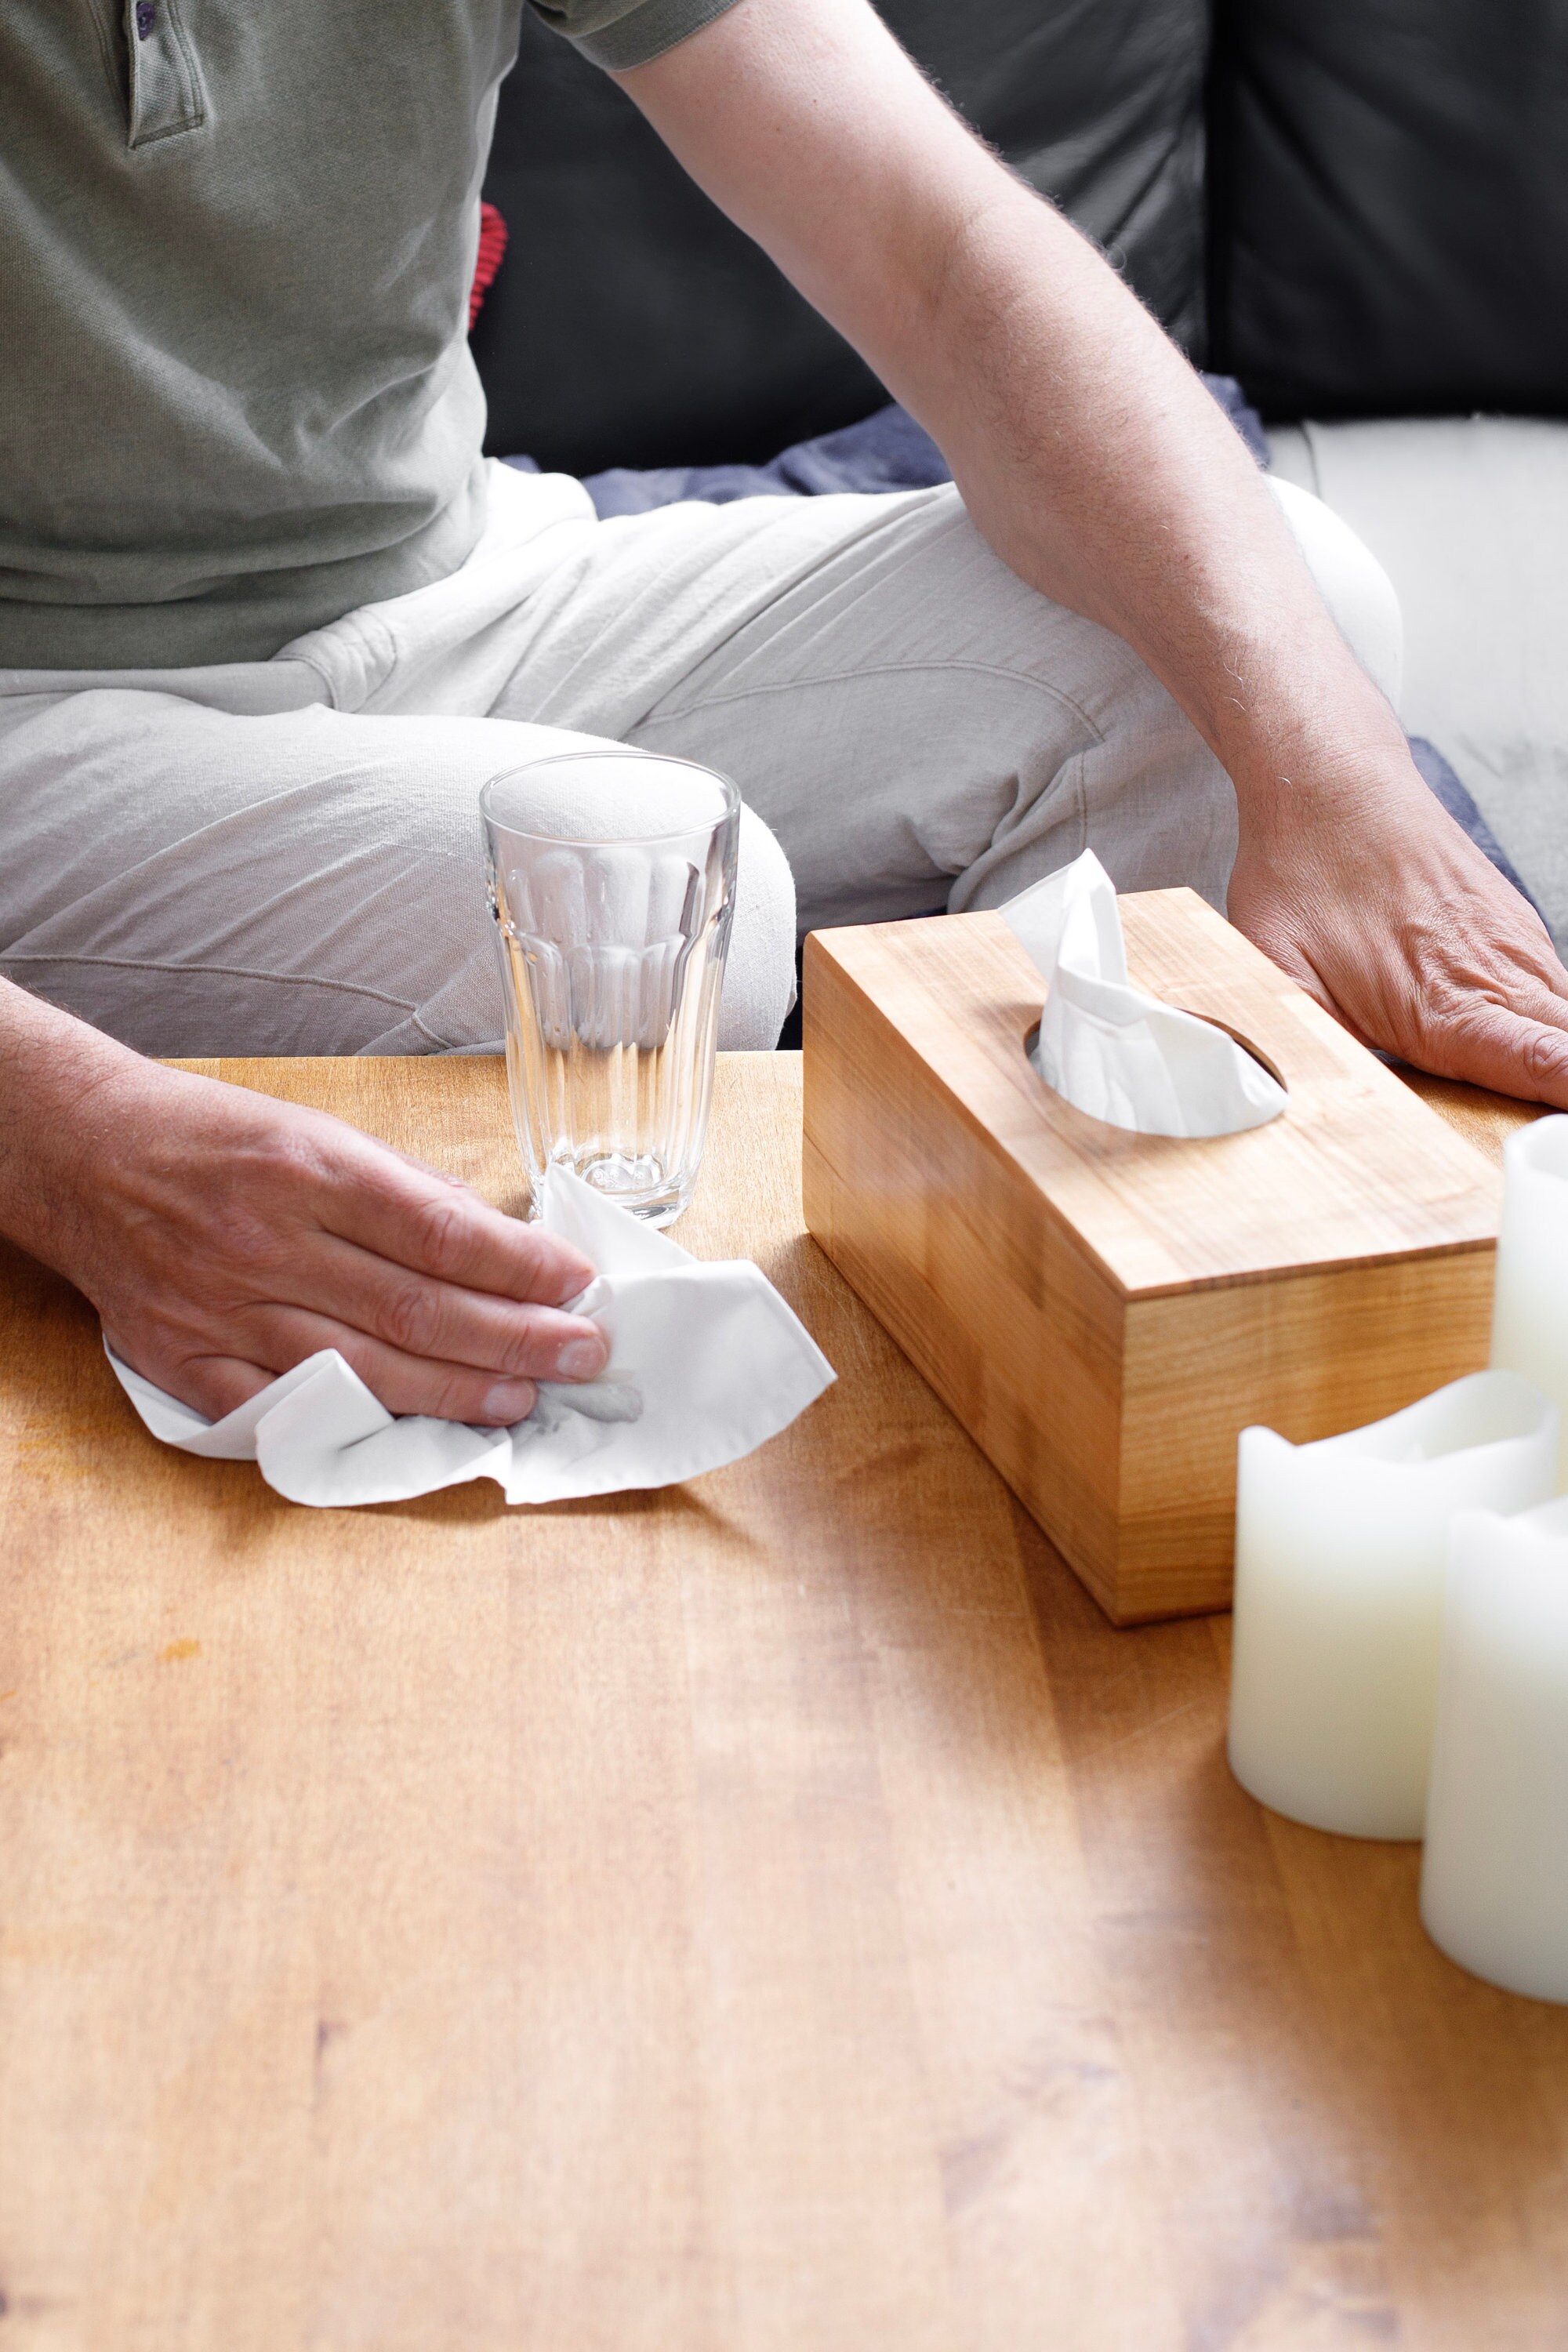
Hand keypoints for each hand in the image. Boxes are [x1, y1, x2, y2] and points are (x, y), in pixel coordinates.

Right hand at [0, 991, 607, 1423]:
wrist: (84, 1155)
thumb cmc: (211, 1137)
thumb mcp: (316, 1132)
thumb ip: (404, 1189)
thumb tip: (491, 1239)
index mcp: (311, 1172)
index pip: (441, 1232)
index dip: (520, 1266)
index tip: (577, 1283)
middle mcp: (271, 1242)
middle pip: (417, 1309)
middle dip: (514, 1337)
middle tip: (579, 1353)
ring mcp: (228, 1310)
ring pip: (363, 1369)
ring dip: (455, 1391)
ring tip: (521, 1398)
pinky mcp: (190, 1361)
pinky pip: (285, 1410)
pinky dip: (354, 1425)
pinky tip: (416, 1432)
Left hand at [1227, 750, 1567, 1103]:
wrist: (1331, 787)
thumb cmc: (1303, 880)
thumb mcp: (1282, 981)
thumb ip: (1313, 1054)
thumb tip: (1308, 1111)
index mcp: (1444, 1007)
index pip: (1543, 1067)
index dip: (1562, 1100)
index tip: (1556, 1133)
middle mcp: (1497, 977)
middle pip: (1566, 1057)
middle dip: (1557, 1096)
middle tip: (1539, 1134)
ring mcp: (1517, 949)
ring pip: (1565, 1027)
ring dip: (1553, 1065)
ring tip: (1533, 1100)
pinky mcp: (1518, 930)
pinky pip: (1552, 995)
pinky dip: (1543, 1028)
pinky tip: (1512, 1040)